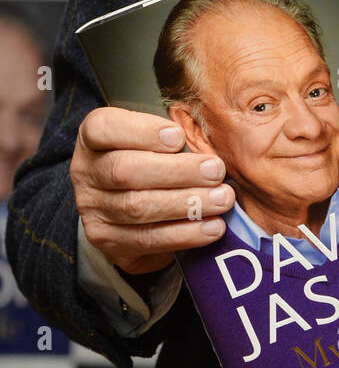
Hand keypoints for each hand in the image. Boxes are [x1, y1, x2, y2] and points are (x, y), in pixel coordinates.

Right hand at [70, 107, 234, 274]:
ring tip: (222, 199)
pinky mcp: (106, 240)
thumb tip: (209, 143)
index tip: (179, 136)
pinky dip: (184, 234)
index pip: (104, 127)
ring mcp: (92, 209)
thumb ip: (175, 135)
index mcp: (93, 138)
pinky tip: (213, 227)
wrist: (128, 205)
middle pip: (125, 170)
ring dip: (187, 204)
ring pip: (138, 207)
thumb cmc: (151, 158)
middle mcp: (86, 172)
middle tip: (216, 170)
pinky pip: (147, 239)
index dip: (141, 131)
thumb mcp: (154, 137)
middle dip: (177, 171)